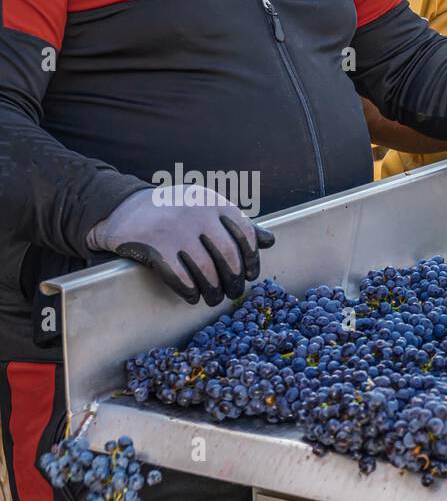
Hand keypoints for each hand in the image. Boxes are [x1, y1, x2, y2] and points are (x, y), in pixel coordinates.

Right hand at [86, 186, 273, 305]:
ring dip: (213, 290)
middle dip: (233, 281)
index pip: (245, 235)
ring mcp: (175, 229)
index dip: (251, 260)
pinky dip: (189, 290)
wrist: (123, 208)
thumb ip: (237, 225)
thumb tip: (270, 241)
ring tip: (213, 298)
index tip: (250, 275)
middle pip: (228, 256)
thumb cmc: (173, 213)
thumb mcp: (206, 210)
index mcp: (213, 202)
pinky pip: (180, 276)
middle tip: (232, 293)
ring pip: (206, 270)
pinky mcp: (154, 245)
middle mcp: (196, 213)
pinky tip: (192, 295)